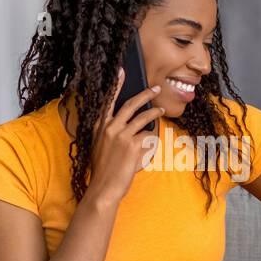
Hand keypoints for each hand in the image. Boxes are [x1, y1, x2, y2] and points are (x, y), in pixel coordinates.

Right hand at [83, 68, 165, 206]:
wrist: (103, 189)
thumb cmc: (104, 170)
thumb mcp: (100, 147)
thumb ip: (111, 133)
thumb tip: (132, 124)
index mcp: (99, 126)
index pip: (108, 101)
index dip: (116, 85)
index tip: (121, 71)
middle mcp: (109, 127)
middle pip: (130, 104)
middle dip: (145, 94)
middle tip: (155, 88)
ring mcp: (121, 135)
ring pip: (143, 118)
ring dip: (154, 113)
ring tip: (161, 110)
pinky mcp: (133, 145)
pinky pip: (149, 137)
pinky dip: (152, 141)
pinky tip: (149, 148)